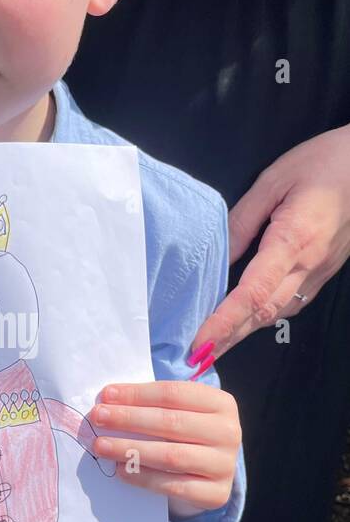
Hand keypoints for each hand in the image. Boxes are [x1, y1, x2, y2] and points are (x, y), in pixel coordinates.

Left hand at [87, 380, 240, 519]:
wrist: (211, 472)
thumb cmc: (186, 433)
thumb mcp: (179, 411)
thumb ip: (150, 404)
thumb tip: (107, 402)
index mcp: (221, 403)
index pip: (173, 394)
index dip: (136, 394)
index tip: (105, 395)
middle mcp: (229, 432)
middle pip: (171, 423)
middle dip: (128, 419)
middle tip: (98, 418)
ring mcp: (225, 465)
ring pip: (171, 456)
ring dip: (130, 449)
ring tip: (102, 446)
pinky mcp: (216, 494)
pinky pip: (173, 486)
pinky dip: (143, 477)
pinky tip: (121, 470)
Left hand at [190, 125, 349, 361]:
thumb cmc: (326, 162)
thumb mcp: (275, 179)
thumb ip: (243, 219)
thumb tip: (218, 253)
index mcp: (292, 240)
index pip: (251, 293)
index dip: (223, 322)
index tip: (199, 343)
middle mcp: (307, 264)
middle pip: (262, 313)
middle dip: (227, 339)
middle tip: (195, 360)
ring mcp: (318, 271)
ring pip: (277, 312)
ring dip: (243, 332)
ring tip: (212, 346)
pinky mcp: (324, 270)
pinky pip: (291, 302)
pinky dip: (263, 317)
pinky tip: (245, 319)